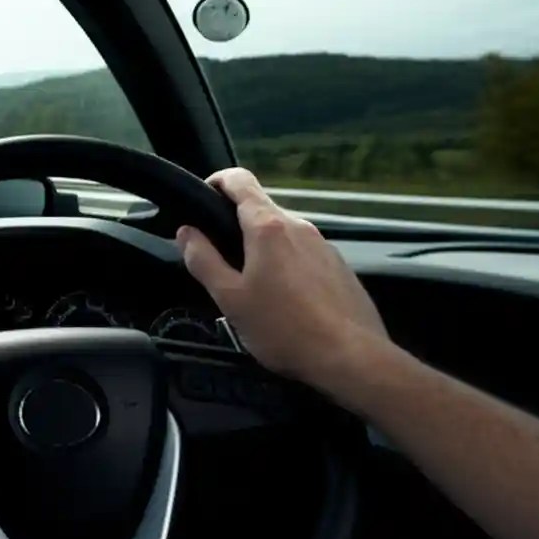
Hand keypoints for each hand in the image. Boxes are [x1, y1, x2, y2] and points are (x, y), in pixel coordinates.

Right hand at [176, 168, 389, 390]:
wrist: (351, 358)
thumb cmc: (283, 328)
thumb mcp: (230, 299)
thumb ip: (203, 260)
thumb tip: (187, 232)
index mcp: (268, 227)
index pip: (240, 180)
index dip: (216, 181)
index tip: (202, 200)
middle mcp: (299, 226)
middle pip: (261, 209)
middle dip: (236, 226)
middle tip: (219, 261)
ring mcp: (324, 245)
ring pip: (283, 234)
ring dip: (262, 249)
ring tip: (252, 288)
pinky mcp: (340, 267)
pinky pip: (304, 254)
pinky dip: (287, 265)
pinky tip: (286, 301)